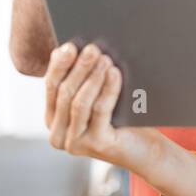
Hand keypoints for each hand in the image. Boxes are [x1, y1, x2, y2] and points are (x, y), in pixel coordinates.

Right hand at [44, 41, 132, 162]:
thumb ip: (83, 81)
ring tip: (105, 58)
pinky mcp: (95, 145)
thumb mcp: (96, 98)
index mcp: (53, 120)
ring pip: (80, 102)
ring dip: (92, 76)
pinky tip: (114, 72)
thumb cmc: (120, 119)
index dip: (59, 65)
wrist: (144, 149)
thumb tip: (80, 48)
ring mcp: (75, 143)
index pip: (51, 87)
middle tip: (92, 49)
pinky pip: (99, 110)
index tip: (70, 46)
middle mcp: (58, 135)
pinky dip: (107, 89)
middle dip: (79, 68)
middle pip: (64, 93)